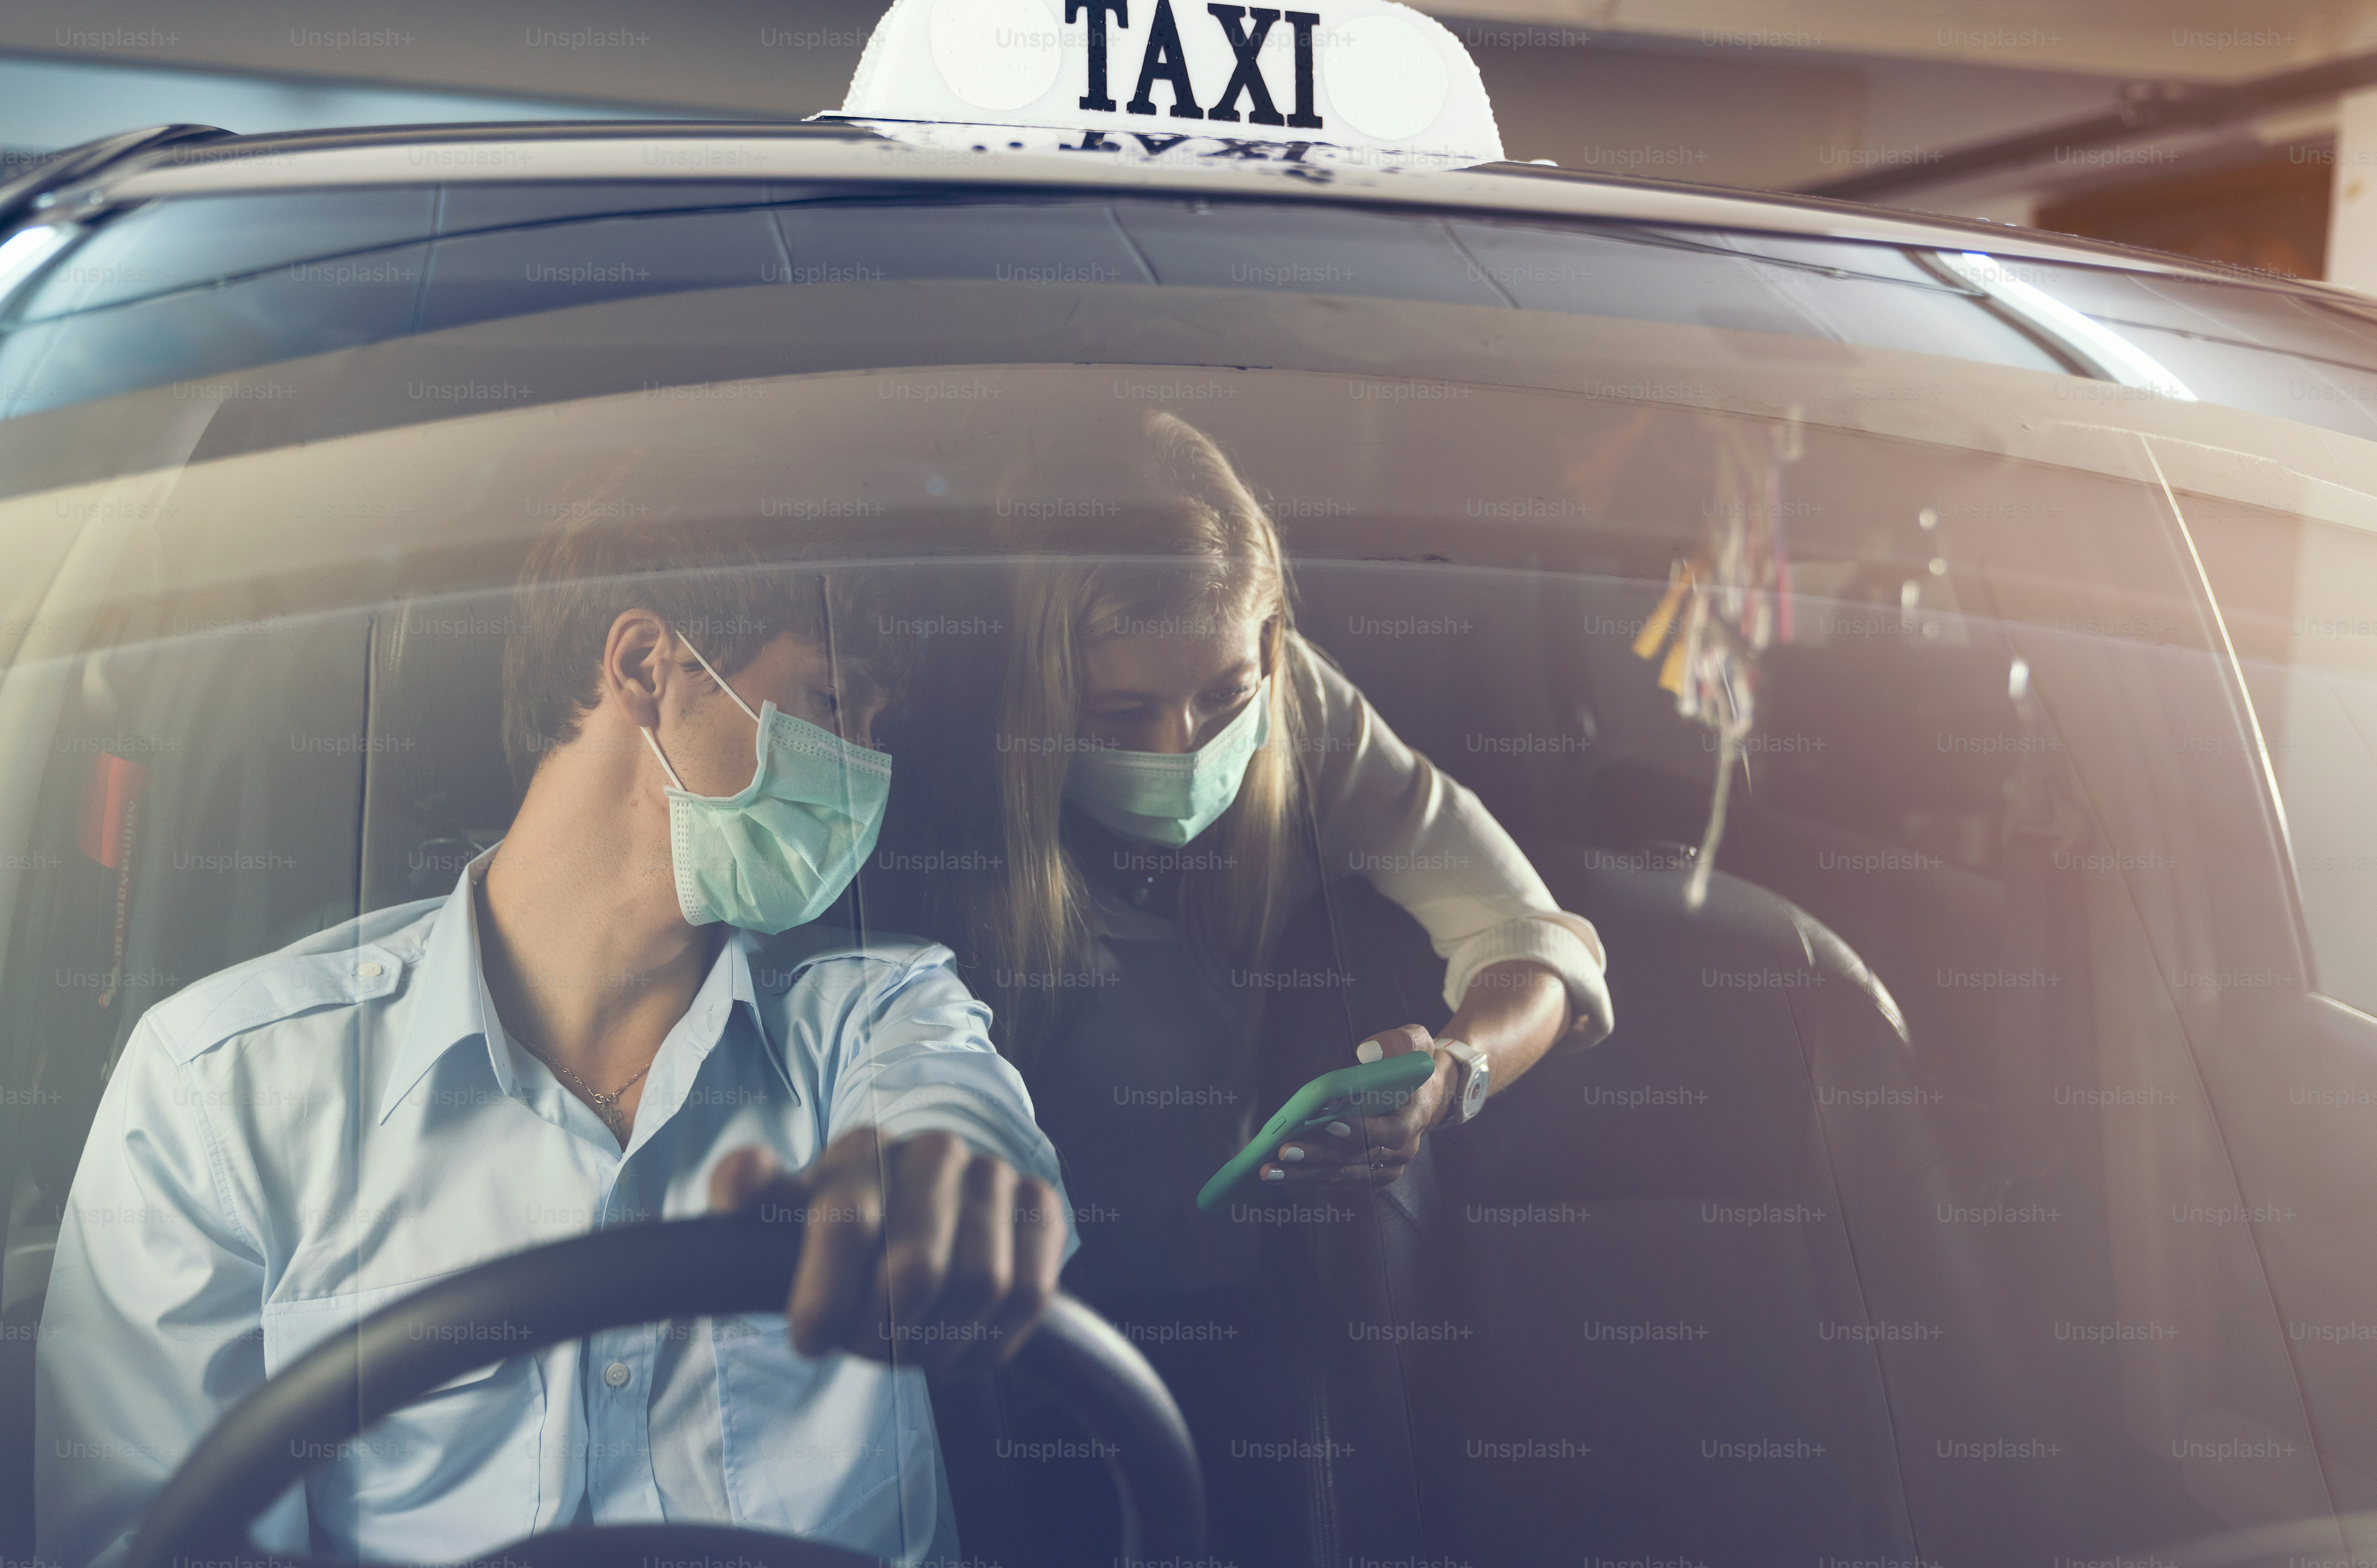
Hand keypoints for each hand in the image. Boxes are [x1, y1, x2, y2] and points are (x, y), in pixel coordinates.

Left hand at [709, 1129, 1065, 1374]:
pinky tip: (960, 1342)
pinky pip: (1031, 1290)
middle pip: (917, 1271)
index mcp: (861, 1150)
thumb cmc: (842, 1225)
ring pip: (982, 1284)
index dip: (824, 1301)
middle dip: (885, 1334)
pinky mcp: (1039, 1204)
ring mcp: (993, 1174)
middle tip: (869, 1350)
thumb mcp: (784, 1214)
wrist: (917, 1211)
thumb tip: (741, 1174)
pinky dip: (993, 1337)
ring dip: (941, 1341)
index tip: (810, 1341)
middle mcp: (933, 1150)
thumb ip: (749, 1197)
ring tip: (914, 1348)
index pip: (845, 1225)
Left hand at [1258, 1024, 1451, 1188]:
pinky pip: (1342, 1180)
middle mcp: (1403, 1149)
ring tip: (1273, 1170)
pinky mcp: (1374, 1175)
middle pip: (1358, 1158)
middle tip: (1283, 1151)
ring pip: (1346, 1174)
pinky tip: (1284, 1177)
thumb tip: (1368, 1050)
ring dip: (1308, 1173)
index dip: (1360, 1130)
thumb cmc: (1412, 1066)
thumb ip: (1399, 1042)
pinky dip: (1313, 1178)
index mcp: (1414, 1118)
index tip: (1329, 1123)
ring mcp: (1389, 1166)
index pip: (1389, 1132)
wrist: (1426, 1095)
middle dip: (1319, 1156)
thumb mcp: (1415, 1043)